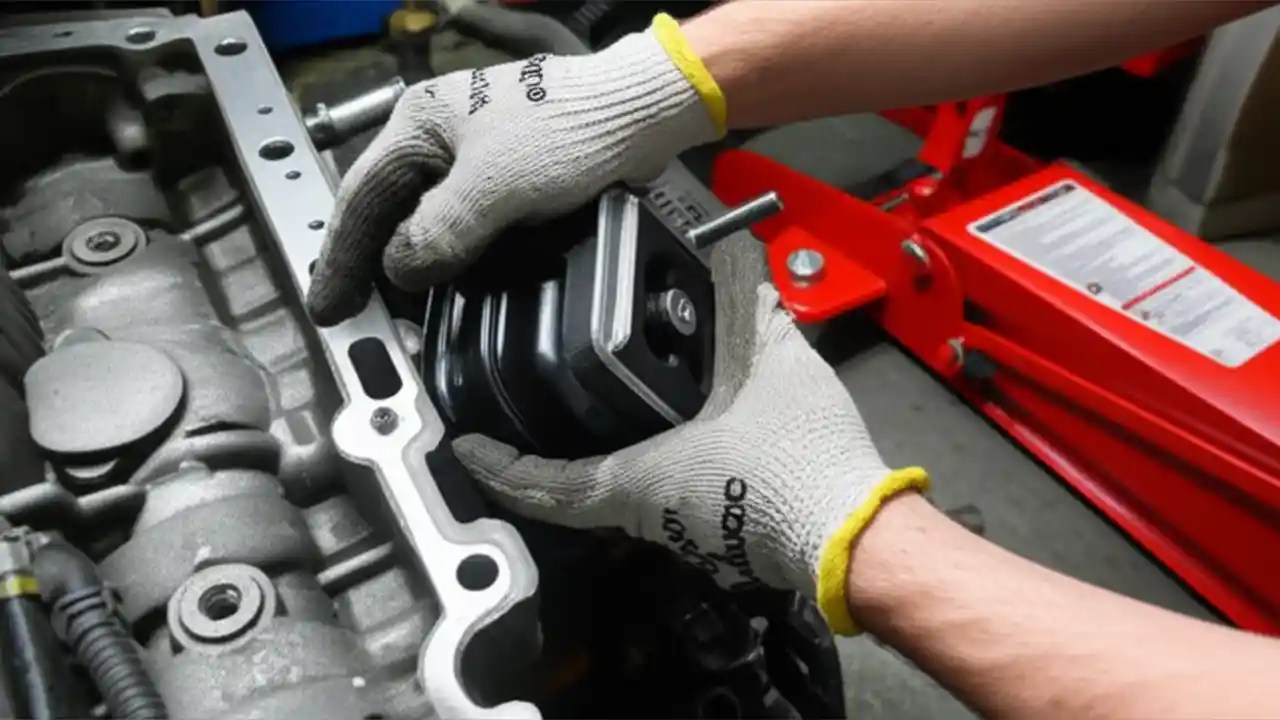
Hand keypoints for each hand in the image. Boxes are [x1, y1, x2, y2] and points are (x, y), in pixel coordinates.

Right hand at [306, 14, 724, 324]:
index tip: (328, 307)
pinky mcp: (509, 177)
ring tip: (398, 313)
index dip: (339, 258)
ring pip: (425, 220)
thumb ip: (437, 233)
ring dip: (411, 265)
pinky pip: (464, 224)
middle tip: (357, 316)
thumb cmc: (566, 134)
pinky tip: (448, 286)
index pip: (360, 198)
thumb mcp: (492, 187)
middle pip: (387, 211)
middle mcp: (438, 137)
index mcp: (419, 124)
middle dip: (370, 265)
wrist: (642, 112)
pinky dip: (450, 256)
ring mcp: (474, 156)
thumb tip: (400, 271)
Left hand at [455, 284, 928, 634]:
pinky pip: (653, 502)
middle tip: (509, 427)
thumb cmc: (799, 461)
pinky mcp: (710, 534)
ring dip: (583, 468)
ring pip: (608, 503)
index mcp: (640, 478)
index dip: (499, 466)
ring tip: (571, 421)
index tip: (464, 447)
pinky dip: (633, 470)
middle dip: (533, 466)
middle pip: (568, 498)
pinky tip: (652, 440)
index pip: (546, 482)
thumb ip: (747, 303)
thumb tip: (733, 249)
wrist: (854, 531)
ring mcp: (678, 530)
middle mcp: (648, 513)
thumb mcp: (772, 365)